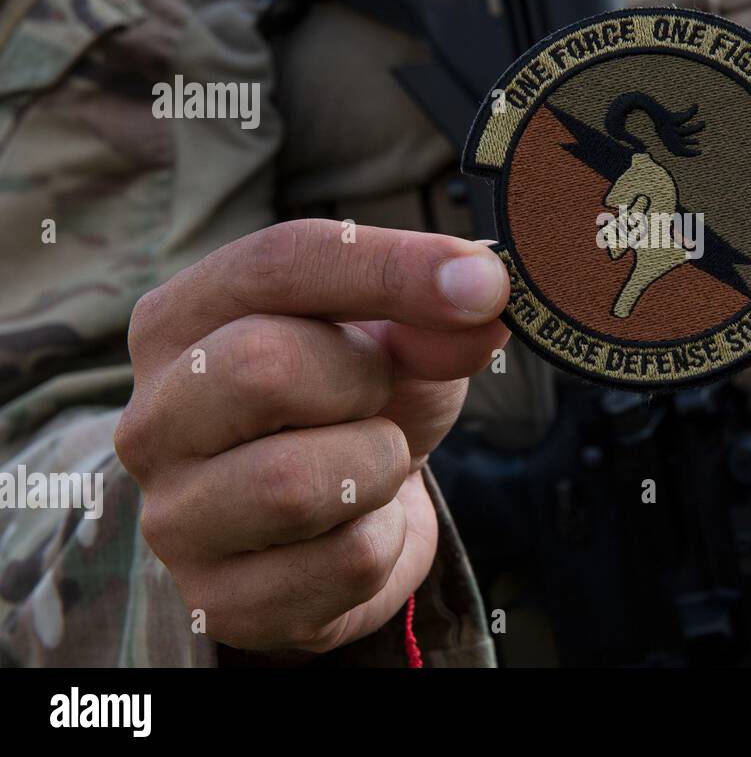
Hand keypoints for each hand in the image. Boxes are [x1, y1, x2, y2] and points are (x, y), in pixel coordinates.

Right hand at [114, 219, 508, 652]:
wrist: (338, 515)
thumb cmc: (350, 401)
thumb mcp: (397, 339)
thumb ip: (433, 315)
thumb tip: (481, 293)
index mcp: (180, 321)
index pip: (277, 264)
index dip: (389, 267)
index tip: (483, 285)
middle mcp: (153, 418)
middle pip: (263, 366)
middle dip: (363, 381)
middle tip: (380, 396)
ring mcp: (174, 518)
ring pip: (295, 482)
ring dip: (377, 467)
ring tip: (369, 463)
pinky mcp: (218, 602)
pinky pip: (345, 563)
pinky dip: (387, 539)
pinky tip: (360, 525)